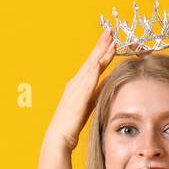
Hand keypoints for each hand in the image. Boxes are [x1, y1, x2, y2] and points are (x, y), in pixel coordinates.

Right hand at [45, 29, 116, 151]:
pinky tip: (100, 61)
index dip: (101, 51)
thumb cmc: (71, 124)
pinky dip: (94, 69)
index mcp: (78, 85)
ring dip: (100, 52)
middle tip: (110, 31)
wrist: (58, 137)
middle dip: (101, 45)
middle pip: (91, 60)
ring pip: (90, 66)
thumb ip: (97, 91)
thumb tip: (109, 81)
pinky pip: (87, 80)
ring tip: (109, 40)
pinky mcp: (77, 97)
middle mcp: (75, 83)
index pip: (92, 64)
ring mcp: (76, 89)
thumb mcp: (88, 104)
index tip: (109, 39)